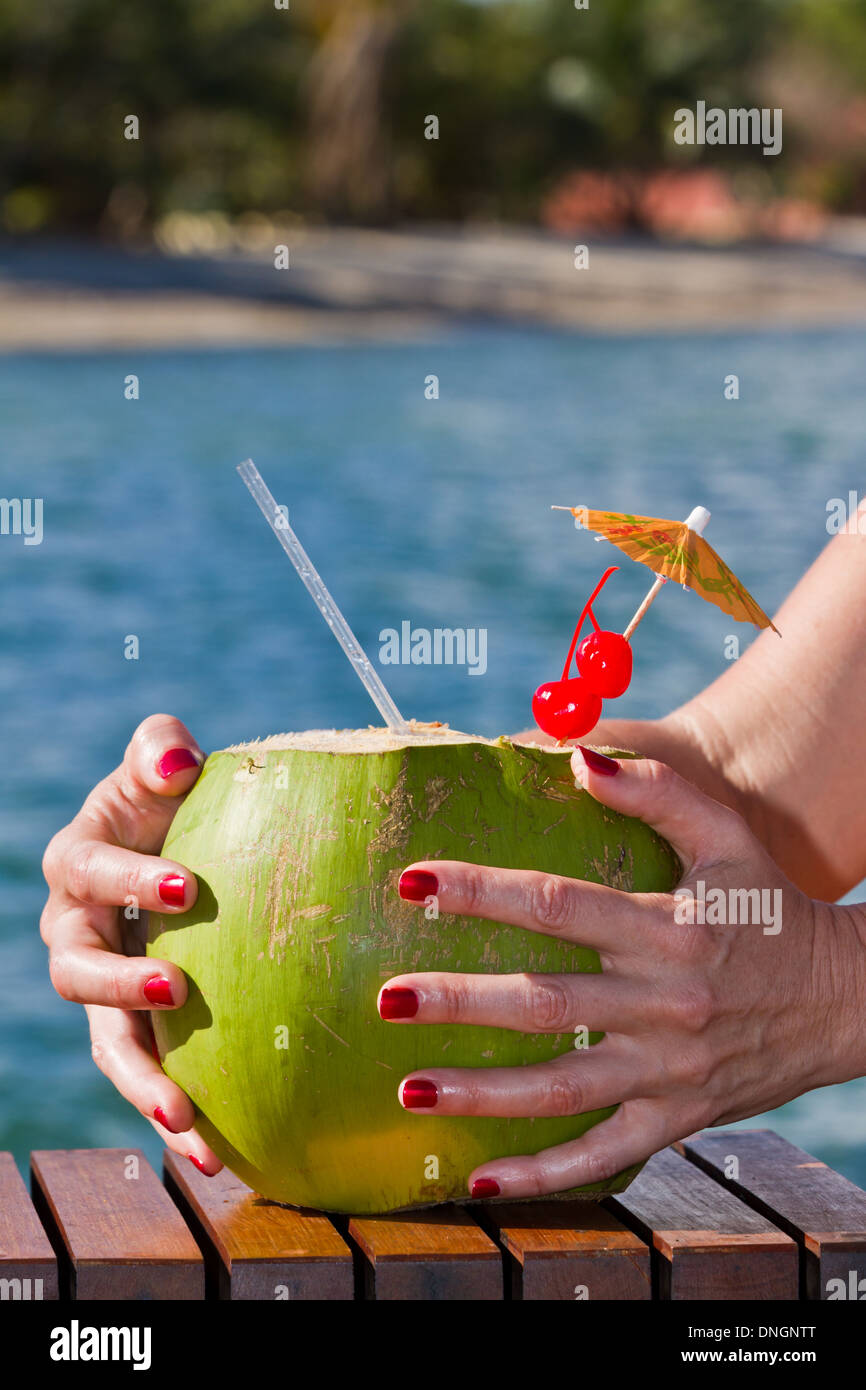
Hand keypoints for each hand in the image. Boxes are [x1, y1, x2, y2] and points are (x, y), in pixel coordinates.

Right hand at [41, 714, 221, 1175]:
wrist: (190, 846)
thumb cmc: (175, 799)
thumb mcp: (163, 764)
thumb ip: (161, 750)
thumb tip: (180, 765)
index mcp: (78, 861)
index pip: (86, 867)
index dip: (124, 876)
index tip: (182, 885)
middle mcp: (77, 929)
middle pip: (73, 970)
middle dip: (117, 987)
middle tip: (175, 991)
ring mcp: (104, 987)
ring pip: (103, 1043)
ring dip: (140, 1082)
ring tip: (187, 1122)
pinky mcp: (138, 1028)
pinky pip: (146, 1075)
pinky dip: (171, 1114)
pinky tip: (217, 1155)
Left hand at [380, 747, 861, 1199]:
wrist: (847, 998)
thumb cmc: (774, 907)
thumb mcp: (727, 838)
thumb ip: (658, 791)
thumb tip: (578, 758)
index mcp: (669, 928)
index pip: (559, 904)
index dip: (482, 891)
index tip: (413, 881)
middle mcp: (665, 1002)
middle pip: (547, 1004)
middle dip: (461, 1002)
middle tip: (388, 1000)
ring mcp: (670, 1070)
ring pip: (562, 1089)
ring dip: (483, 1096)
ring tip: (409, 1092)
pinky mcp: (677, 1118)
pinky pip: (604, 1153)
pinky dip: (545, 1174)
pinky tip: (482, 1178)